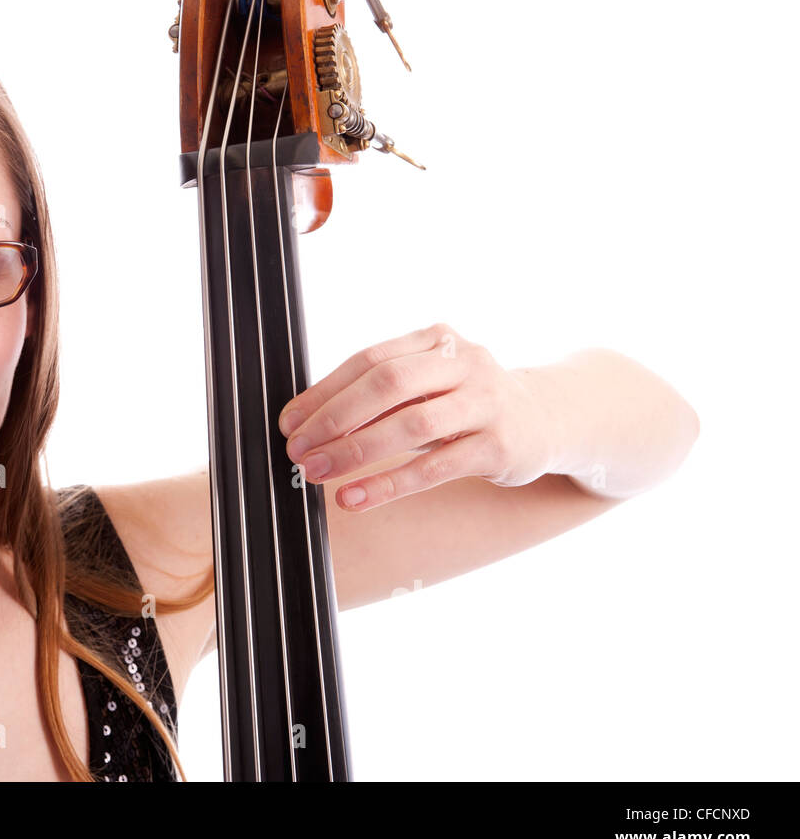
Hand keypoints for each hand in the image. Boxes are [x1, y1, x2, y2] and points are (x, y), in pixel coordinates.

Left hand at [278, 322, 556, 510]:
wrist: (548, 421)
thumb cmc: (468, 405)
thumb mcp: (429, 388)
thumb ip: (381, 397)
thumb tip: (309, 423)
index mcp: (436, 339)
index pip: (368, 360)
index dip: (324, 393)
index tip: (290, 423)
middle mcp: (463, 362)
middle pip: (386, 384)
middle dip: (334, 418)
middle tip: (298, 450)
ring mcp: (485, 401)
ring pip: (410, 424)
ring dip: (355, 452)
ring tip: (317, 472)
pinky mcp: (498, 445)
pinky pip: (433, 467)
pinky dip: (388, 484)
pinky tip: (355, 498)